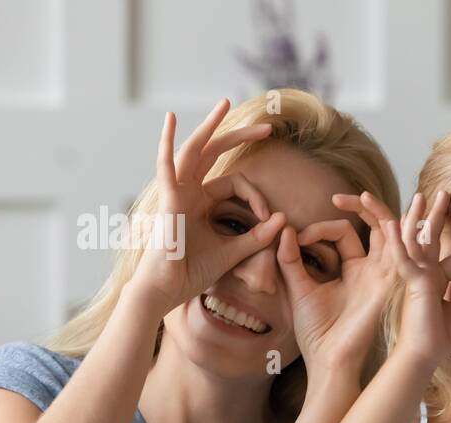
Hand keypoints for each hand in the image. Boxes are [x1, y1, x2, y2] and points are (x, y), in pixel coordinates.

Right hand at [133, 100, 286, 313]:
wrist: (167, 290)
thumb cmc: (193, 273)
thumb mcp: (235, 252)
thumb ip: (259, 236)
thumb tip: (284, 219)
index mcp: (201, 201)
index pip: (234, 182)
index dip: (257, 196)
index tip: (270, 217)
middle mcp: (188, 191)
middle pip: (214, 153)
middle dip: (239, 136)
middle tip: (267, 126)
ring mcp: (176, 192)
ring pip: (193, 150)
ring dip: (210, 127)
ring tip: (225, 104)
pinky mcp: (167, 200)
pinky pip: (166, 166)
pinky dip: (167, 143)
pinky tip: (171, 121)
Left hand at [279, 191, 400, 373]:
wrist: (329, 359)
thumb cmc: (315, 331)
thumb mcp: (296, 286)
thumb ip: (289, 259)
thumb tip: (283, 228)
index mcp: (353, 270)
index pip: (344, 233)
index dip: (318, 229)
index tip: (296, 240)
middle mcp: (372, 269)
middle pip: (375, 225)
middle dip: (360, 205)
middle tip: (338, 197)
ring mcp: (383, 274)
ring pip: (391, 230)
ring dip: (379, 209)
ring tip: (361, 196)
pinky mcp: (389, 282)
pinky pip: (396, 248)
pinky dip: (389, 228)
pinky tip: (373, 214)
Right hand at [387, 191, 450, 367]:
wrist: (424, 356)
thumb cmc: (441, 339)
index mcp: (434, 280)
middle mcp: (423, 274)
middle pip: (428, 239)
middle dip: (434, 216)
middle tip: (440, 193)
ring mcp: (416, 277)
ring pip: (415, 242)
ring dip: (416, 218)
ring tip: (419, 197)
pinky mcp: (413, 284)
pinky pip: (405, 260)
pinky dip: (399, 243)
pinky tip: (393, 226)